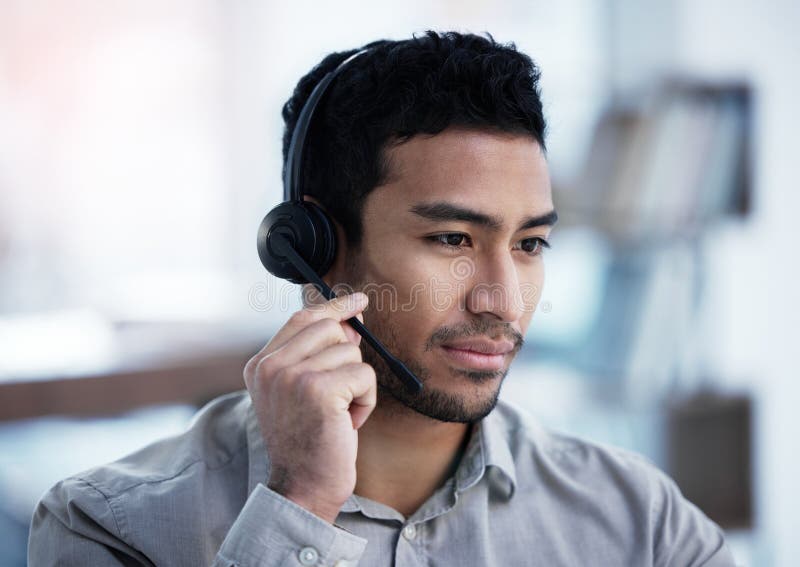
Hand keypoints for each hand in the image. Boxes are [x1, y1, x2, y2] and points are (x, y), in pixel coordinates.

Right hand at [244, 292, 375, 523]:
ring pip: (351, 352)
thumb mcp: (303, 392)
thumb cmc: (309, 440)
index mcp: (261, 365)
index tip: (358, 301)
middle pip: (329, 328)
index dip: (333, 308)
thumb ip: (319, 354)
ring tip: (339, 414)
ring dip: (357, 385)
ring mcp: (292, 376)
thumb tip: (353, 319)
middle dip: (347, 355)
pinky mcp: (318, 390)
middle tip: (342, 390)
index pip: (301, 318)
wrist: (303, 487)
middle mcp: (270, 366)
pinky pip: (364, 374)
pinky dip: (366, 400)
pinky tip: (348, 422)